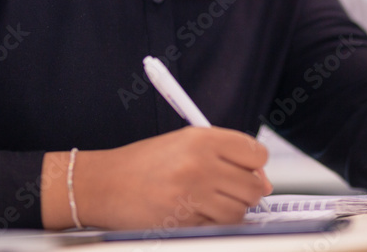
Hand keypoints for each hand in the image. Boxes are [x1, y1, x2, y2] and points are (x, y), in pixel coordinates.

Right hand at [41, 127, 271, 229]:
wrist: (103, 184)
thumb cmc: (142, 164)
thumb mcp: (183, 143)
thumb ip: (224, 155)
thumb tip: (262, 180)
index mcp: (202, 139)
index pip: (256, 153)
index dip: (255, 164)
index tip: (248, 169)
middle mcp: (200, 164)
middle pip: (253, 186)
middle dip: (246, 191)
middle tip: (228, 189)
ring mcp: (192, 194)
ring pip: (239, 211)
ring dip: (230, 210)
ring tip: (207, 202)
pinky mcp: (184, 222)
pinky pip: (218, 227)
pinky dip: (212, 224)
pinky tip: (193, 213)